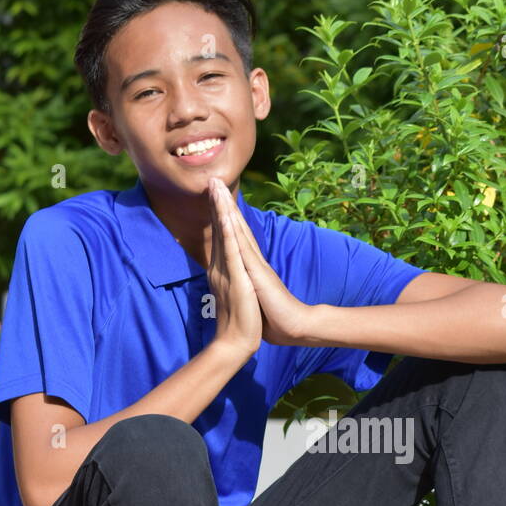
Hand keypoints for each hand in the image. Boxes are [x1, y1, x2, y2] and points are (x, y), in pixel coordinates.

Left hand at [209, 177, 315, 346]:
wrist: (292, 326)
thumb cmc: (272, 314)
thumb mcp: (253, 293)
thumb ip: (246, 281)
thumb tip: (238, 279)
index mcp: (248, 264)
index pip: (233, 235)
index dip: (223, 215)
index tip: (213, 197)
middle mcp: (251, 259)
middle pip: (235, 225)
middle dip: (223, 202)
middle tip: (213, 179)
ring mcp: (255, 264)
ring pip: (238, 230)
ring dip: (227, 208)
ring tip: (218, 187)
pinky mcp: (257, 273)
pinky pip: (242, 249)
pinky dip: (234, 232)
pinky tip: (227, 216)